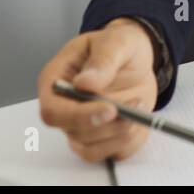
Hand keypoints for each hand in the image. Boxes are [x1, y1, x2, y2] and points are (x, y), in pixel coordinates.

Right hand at [37, 17, 157, 162]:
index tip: (110, 109)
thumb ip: (102, 60)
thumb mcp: (115, 41)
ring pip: (92, 149)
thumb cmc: (118, 45)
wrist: (135, 57)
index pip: (53, 111)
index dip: (78, 116)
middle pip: (75, 133)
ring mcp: (81, 126)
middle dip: (109, 124)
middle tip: (137, 102)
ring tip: (141, 103)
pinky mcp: (102, 138)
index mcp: (55, 81)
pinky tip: (141, 117)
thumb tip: (84, 83)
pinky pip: (113, 153)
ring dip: (121, 132)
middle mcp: (64, 108)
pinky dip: (130, 140)